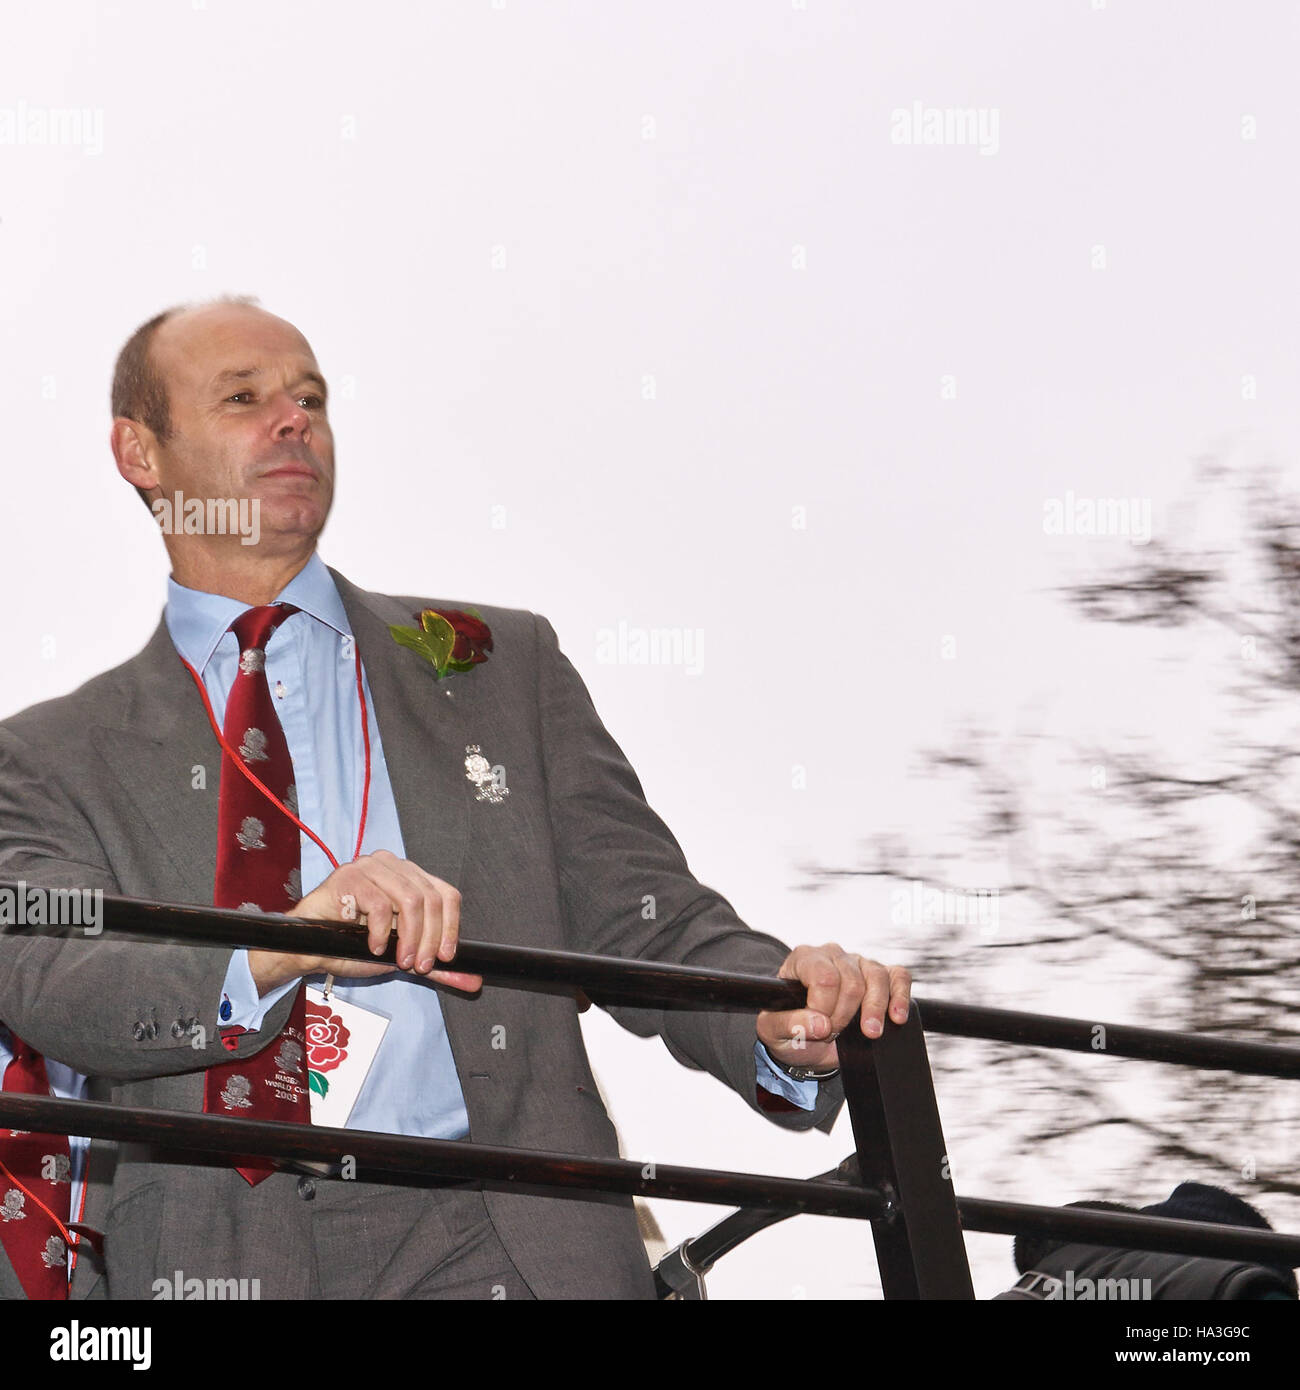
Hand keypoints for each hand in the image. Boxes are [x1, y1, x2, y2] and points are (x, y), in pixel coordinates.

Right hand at [248, 850, 483, 996]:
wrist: (310, 950)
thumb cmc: (354, 948)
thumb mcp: (403, 959)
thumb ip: (437, 968)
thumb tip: (475, 980)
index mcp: (412, 877)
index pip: (447, 895)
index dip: (451, 927)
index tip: (444, 957)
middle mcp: (395, 865)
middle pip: (430, 898)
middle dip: (429, 938)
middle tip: (418, 966)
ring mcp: (371, 866)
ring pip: (410, 899)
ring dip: (408, 937)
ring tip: (399, 959)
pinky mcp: (349, 875)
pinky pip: (379, 903)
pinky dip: (381, 931)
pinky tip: (374, 947)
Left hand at [757, 944, 910, 1071]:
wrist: (807, 1043)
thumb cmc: (788, 1029)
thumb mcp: (773, 1031)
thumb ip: (789, 1024)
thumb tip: (818, 1023)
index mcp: (803, 959)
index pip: (824, 977)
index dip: (825, 1008)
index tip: (820, 1028)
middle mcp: (831, 955)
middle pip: (851, 981)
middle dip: (845, 1015)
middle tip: (833, 1033)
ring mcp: (858, 963)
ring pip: (876, 977)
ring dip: (874, 1010)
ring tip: (869, 1033)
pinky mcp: (881, 976)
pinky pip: (898, 977)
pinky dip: (900, 997)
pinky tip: (896, 1016)